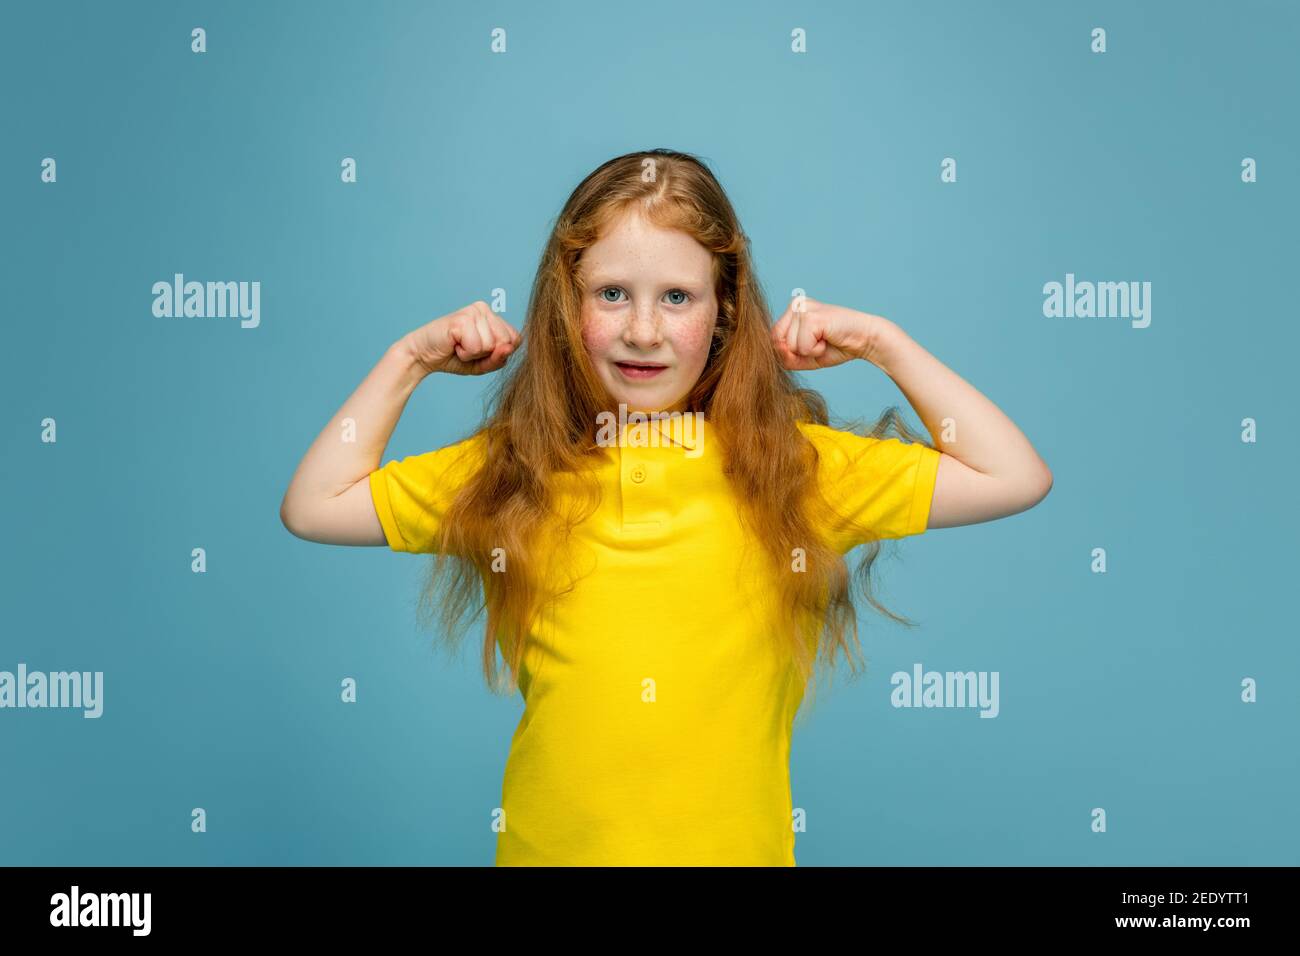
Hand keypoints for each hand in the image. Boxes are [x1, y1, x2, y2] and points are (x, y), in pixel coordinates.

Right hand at [401, 301, 520, 375]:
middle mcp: (485, 309)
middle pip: (505, 342)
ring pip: (491, 345)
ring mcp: (474, 312)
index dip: (498, 354)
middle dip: (486, 354)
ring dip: (473, 354)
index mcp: (493, 316)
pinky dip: (465, 353)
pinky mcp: (462, 319)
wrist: (423, 356)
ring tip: (459, 346)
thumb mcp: (483, 364)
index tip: (479, 351)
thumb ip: (499, 359)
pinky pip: (476, 347)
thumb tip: (508, 348)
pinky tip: (453, 344)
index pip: (515, 340)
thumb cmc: (454, 358)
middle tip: (466, 348)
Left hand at [771, 296, 891, 369]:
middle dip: (800, 351)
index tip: (813, 342)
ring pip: (790, 346)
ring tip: (826, 338)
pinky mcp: (811, 317)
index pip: (773, 339)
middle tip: (822, 341)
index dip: (791, 351)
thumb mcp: (803, 356)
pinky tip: (828, 338)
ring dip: (810, 351)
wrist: (864, 340)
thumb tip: (777, 347)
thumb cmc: (835, 346)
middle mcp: (795, 304)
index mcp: (792, 310)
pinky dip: (816, 350)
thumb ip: (785, 356)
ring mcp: (803, 309)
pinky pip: (802, 347)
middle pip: (779, 343)